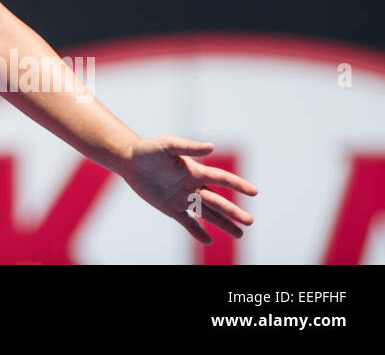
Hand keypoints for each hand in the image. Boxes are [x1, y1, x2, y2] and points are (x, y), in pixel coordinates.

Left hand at [118, 134, 257, 244]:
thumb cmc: (149, 149)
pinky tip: (208, 240)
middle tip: (250, 222)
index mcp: (195, 171)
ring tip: (239, 234)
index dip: (238, 184)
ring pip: (207, 214)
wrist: (130, 161)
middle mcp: (193, 186)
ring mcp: (183, 198)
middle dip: (233, 212)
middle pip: (217, 201)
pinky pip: (186, 222)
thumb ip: (188, 147)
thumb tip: (212, 146)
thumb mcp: (168, 145)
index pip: (221, 179)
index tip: (254, 192)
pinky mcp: (170, 208)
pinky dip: (197, 231)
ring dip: (223, 224)